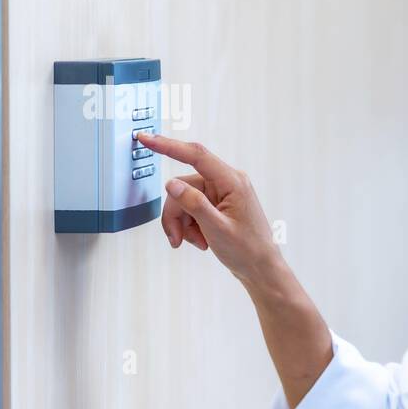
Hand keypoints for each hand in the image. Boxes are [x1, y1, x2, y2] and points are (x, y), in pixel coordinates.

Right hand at [135, 132, 281, 287]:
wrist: (261, 269)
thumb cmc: (248, 250)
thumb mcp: (217, 228)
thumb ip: (193, 204)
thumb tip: (172, 183)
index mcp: (232, 182)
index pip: (196, 155)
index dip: (168, 146)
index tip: (146, 139)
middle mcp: (227, 183)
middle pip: (183, 187)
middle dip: (176, 213)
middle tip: (177, 238)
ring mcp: (222, 194)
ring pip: (184, 199)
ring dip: (184, 223)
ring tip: (196, 242)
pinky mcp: (217, 205)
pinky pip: (191, 208)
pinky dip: (190, 226)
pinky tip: (201, 240)